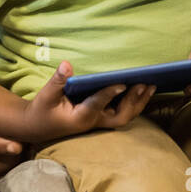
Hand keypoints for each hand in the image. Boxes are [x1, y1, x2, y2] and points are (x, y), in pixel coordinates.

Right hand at [23, 60, 154, 144]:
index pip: (97, 104)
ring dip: (139, 102)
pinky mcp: (102, 117)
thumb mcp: (46, 95)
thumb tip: (66, 64)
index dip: (110, 93)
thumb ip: (57, 81)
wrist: (38, 127)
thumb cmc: (42, 110)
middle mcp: (94, 121)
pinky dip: (134, 102)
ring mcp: (99, 121)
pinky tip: (144, 89)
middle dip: (134, 102)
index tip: (122, 83)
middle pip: (120, 117)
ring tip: (151, 85)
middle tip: (145, 84)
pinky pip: (122, 112)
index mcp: (80, 117)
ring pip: (124, 117)